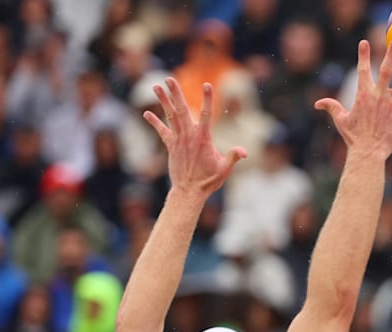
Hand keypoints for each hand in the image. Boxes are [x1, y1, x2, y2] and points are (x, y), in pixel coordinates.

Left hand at [144, 78, 246, 194]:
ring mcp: (178, 140)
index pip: (206, 114)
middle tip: (169, 79)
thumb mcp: (225, 169)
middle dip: (175, 94)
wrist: (189, 192)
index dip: (207, 99)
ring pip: (170, 116)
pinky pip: (162, 131)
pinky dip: (155, 122)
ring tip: (156, 86)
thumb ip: (234, 157)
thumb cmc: (209, 180)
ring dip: (163, 100)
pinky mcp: (171, 146)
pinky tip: (147, 113)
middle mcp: (188, 136)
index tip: (208, 84)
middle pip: (181, 110)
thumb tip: (244, 152)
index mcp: (203, 138)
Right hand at [314, 40, 391, 159]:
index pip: (362, 70)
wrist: (368, 152)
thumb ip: (331, 107)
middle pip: (386, 70)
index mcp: (363, 94)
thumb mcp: (341, 120)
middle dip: (391, 54)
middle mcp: (378, 95)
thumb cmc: (354, 137)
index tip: (365, 42)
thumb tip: (317, 103)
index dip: (363, 55)